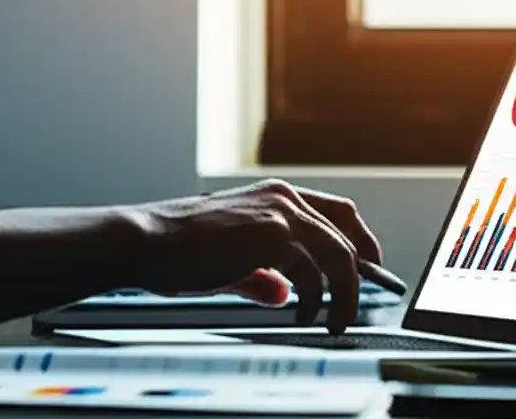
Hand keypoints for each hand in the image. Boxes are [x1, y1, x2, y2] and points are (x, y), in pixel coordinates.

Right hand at [132, 179, 382, 333]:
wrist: (145, 241)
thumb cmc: (175, 248)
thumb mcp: (227, 260)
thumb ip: (260, 274)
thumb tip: (283, 293)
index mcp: (273, 196)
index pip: (337, 211)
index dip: (361, 240)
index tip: (370, 267)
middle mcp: (282, 198)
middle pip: (347, 233)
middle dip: (360, 275)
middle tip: (352, 307)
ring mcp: (280, 213)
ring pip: (340, 254)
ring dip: (343, 293)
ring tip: (333, 320)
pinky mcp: (273, 234)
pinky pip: (315, 272)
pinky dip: (316, 300)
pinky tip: (302, 315)